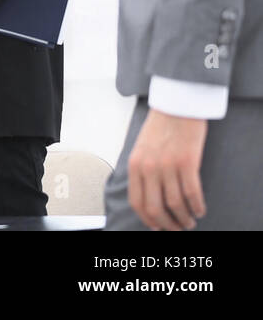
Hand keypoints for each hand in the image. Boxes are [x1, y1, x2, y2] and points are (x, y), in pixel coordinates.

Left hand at [127, 108, 208, 229]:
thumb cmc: (160, 128)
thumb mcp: (141, 149)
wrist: (175, 106)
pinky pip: (192, 193)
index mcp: (135, 165)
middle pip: (155, 208)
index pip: (137, 202)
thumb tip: (148, 198)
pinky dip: (197, 206)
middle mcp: (148, 167)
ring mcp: (167, 165)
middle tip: (177, 229)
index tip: (157, 227)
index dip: (148, 219)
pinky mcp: (187, 162)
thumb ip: (142, 171)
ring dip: (184, 218)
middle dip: (167, 224)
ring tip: (190, 221)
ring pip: (175, 204)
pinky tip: (200, 210)